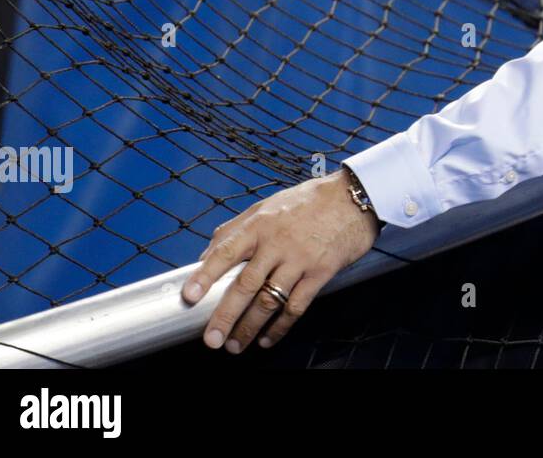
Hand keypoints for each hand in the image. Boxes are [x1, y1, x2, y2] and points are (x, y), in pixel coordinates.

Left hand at [182, 169, 379, 352]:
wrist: (353, 198)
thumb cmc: (308, 201)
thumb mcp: (267, 206)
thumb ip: (235, 228)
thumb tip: (207, 254)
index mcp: (259, 225)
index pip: (225, 251)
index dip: (205, 275)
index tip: (189, 297)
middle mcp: (277, 243)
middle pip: (245, 285)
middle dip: (225, 316)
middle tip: (211, 339)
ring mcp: (300, 259)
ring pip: (269, 300)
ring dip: (249, 327)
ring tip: (236, 345)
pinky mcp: (321, 272)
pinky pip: (296, 306)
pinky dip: (280, 326)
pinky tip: (268, 338)